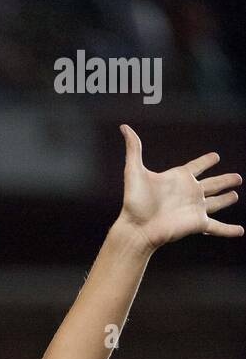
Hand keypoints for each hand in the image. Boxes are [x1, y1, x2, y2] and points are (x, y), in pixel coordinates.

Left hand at [117, 124, 241, 250]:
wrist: (137, 228)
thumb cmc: (134, 202)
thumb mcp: (134, 171)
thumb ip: (133, 148)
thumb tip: (124, 127)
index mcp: (179, 178)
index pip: (197, 166)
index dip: (206, 161)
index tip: (215, 157)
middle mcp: (190, 192)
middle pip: (213, 184)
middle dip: (224, 180)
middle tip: (237, 177)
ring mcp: (195, 208)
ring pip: (217, 202)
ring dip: (226, 199)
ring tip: (235, 195)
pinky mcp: (198, 223)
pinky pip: (218, 227)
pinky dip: (229, 230)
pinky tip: (240, 231)